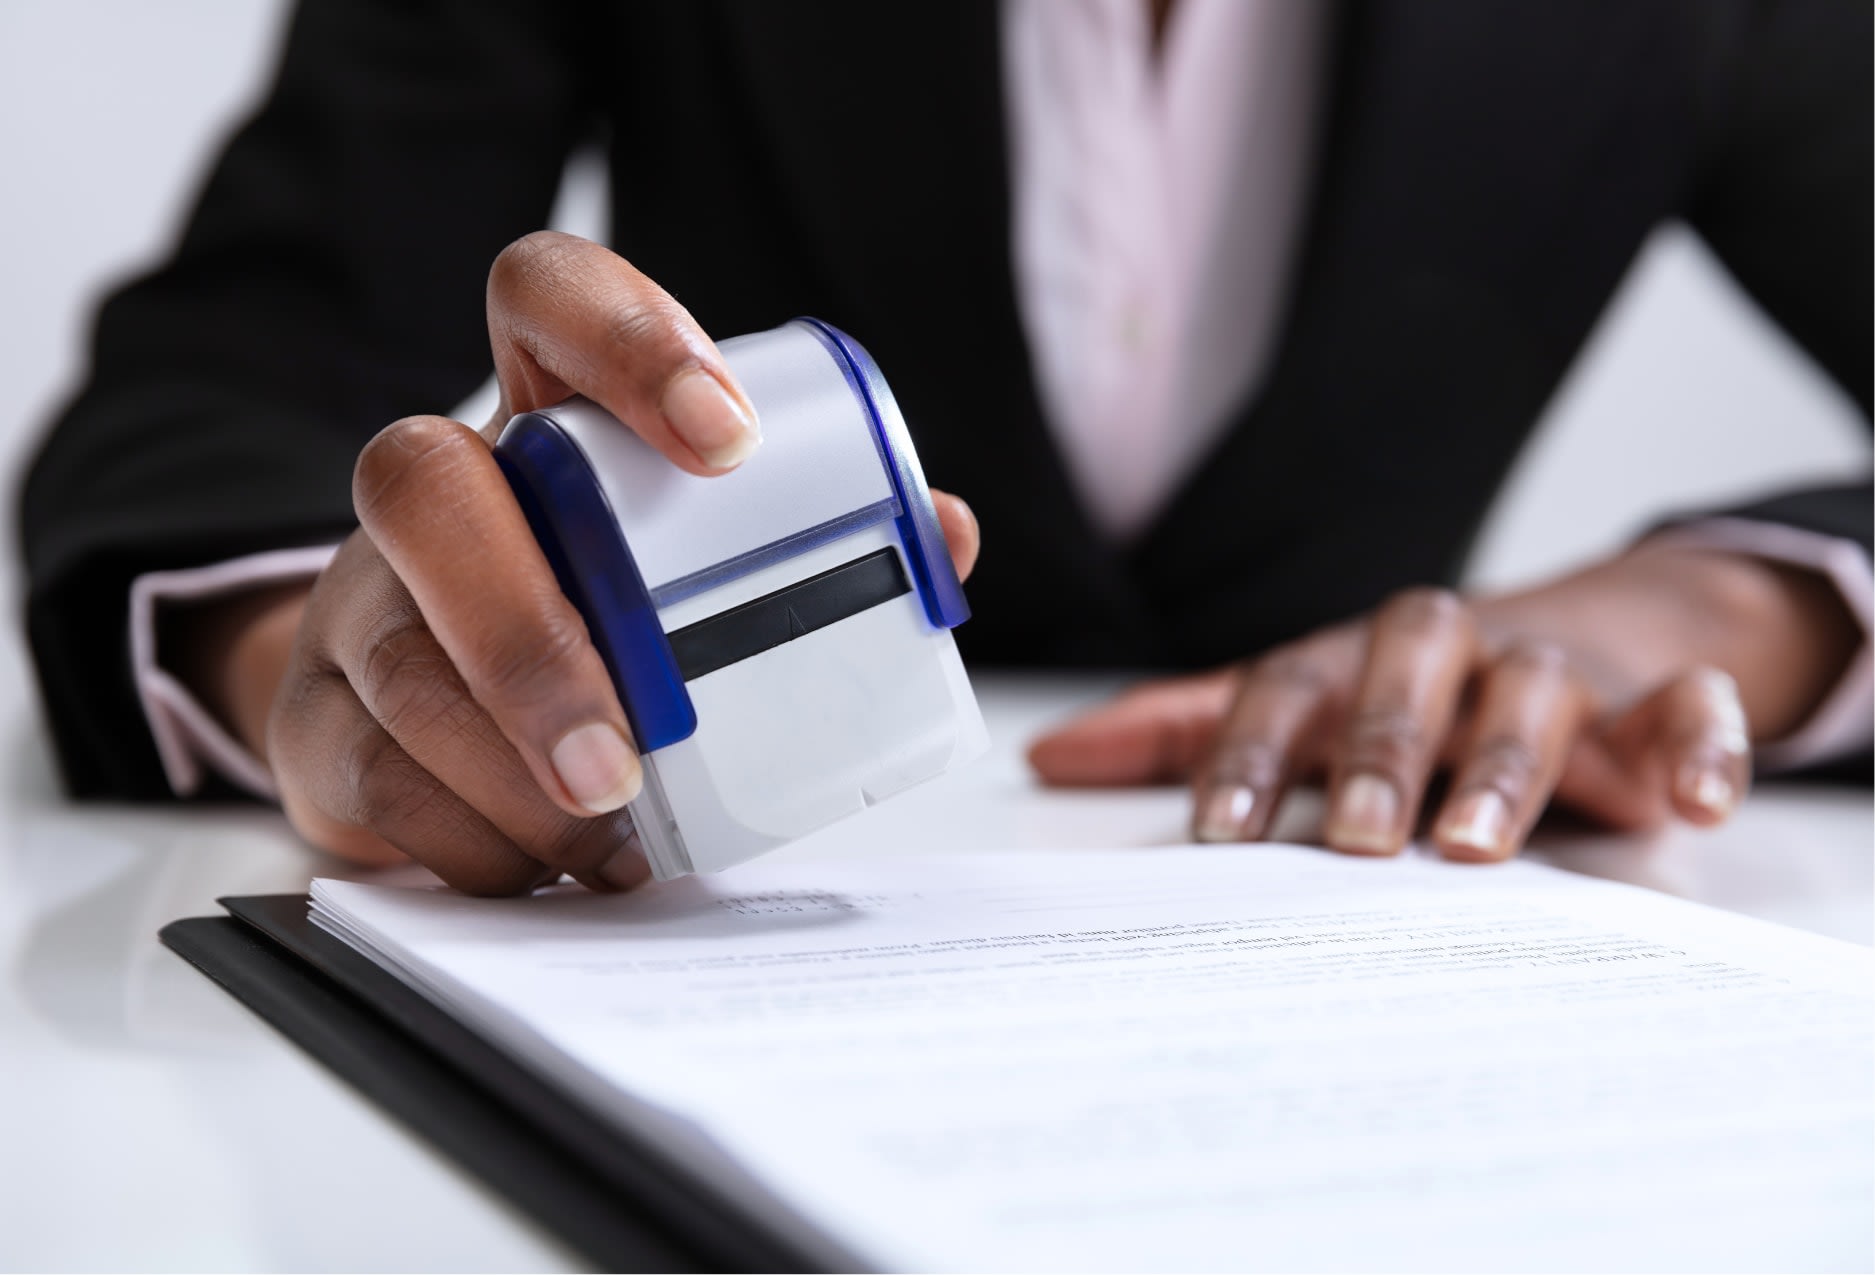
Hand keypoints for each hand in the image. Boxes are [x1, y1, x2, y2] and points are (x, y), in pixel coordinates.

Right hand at [183, 232, 979, 893]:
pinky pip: (369, 775)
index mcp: (543, 422)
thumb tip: (942, 534)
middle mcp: (432, 491)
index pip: (546, 297)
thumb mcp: (696, 561)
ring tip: (611, 835)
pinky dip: (475, 837)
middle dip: (530, 633)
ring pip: (398, 658)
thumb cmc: (602, 617)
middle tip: (628, 752)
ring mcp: (358, 600)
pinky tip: (548, 861)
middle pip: (422, 486)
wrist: (431, 709)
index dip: (626, 338)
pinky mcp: (315, 719)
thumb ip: (823, 538)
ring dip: (513, 768)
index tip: (728, 441)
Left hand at [1028, 542, 1857, 859]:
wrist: (1572, 641)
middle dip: (1376, 748)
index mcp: (1349, 664)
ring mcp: (1550, 675)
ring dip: (1502, 762)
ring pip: (1529, 691)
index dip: (1249, 755)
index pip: (1286, 690)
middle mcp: (1445, 657)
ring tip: (1473, 845)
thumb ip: (1185, 734)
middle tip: (1351, 838)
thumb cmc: (1402, 700)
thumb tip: (1051, 757)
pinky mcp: (1651, 704)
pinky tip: (1696, 801)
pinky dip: (1698, 744)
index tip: (1215, 835)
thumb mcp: (1296, 712)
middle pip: (1406, 669)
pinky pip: (1685, 708)